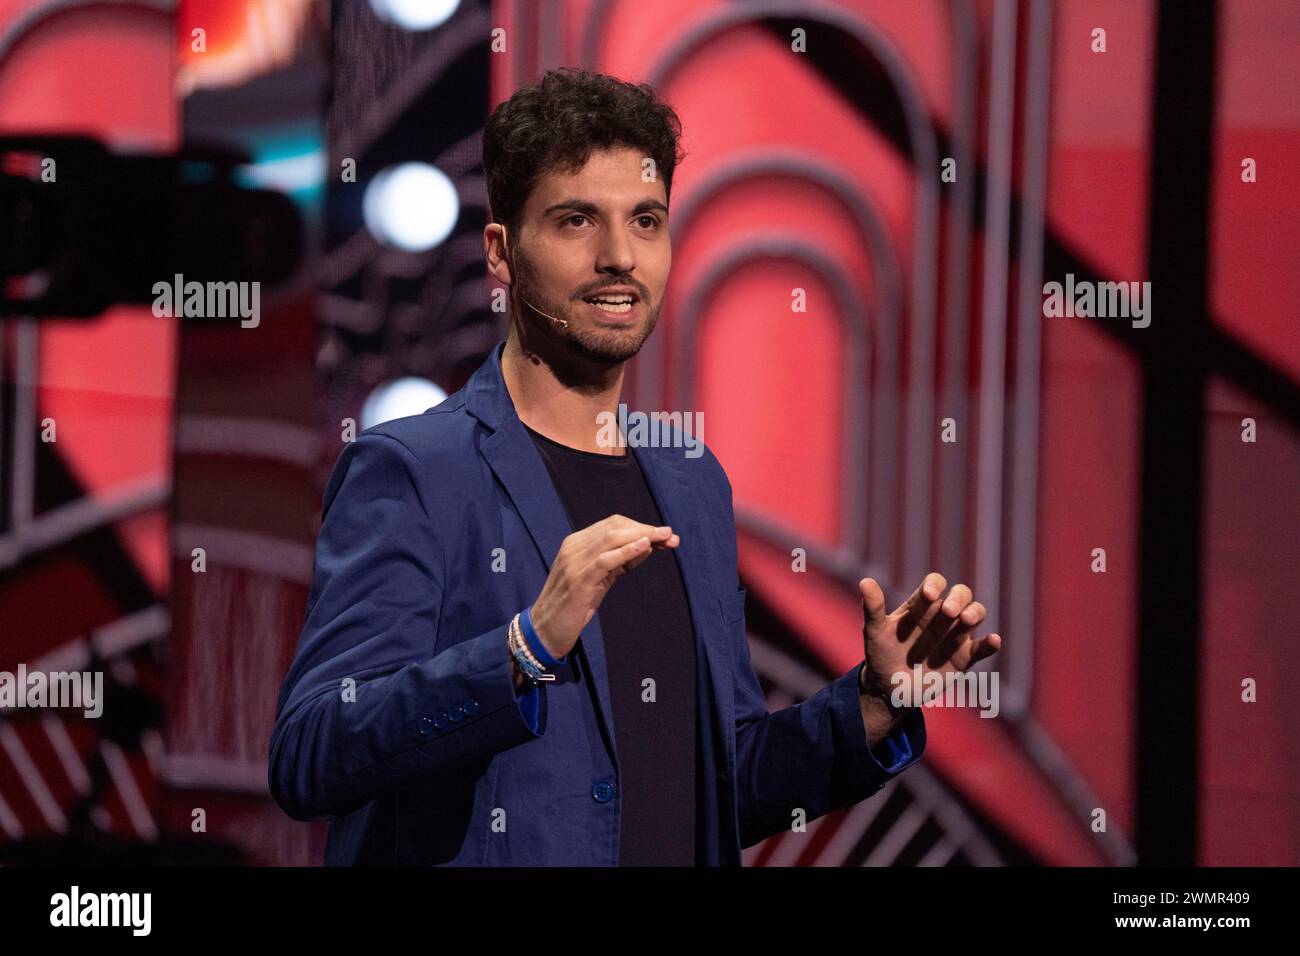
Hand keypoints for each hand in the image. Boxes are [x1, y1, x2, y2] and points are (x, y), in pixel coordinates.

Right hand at [529, 514, 678, 658]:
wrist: (546, 629)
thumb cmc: (574, 605)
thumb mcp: (600, 579)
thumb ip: (620, 562)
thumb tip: (648, 545)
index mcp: (577, 543)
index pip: (613, 525)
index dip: (640, 526)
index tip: (664, 535)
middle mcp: (574, 547)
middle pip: (615, 528)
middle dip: (646, 530)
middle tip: (671, 536)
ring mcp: (574, 562)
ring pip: (611, 538)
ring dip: (642, 536)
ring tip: (665, 538)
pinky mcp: (578, 580)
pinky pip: (605, 560)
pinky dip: (626, 551)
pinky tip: (645, 547)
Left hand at [858, 572, 1001, 706]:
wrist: (888, 689)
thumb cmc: (880, 654)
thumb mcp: (874, 631)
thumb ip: (873, 607)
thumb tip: (865, 581)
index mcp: (920, 606)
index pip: (934, 584)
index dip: (934, 585)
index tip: (928, 596)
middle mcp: (940, 617)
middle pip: (960, 595)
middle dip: (958, 598)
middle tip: (948, 612)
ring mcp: (953, 636)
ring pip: (975, 615)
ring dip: (975, 613)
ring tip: (966, 620)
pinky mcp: (963, 658)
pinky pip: (981, 648)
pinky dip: (990, 644)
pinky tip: (994, 640)